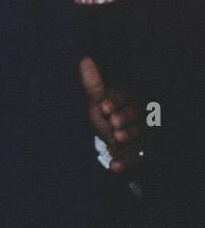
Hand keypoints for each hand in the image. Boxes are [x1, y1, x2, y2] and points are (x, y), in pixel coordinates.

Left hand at [80, 56, 143, 173]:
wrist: (114, 137)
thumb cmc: (107, 113)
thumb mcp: (99, 99)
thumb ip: (93, 83)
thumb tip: (85, 59)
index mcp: (128, 99)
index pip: (125, 97)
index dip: (115, 101)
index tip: (102, 106)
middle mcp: (138, 116)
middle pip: (134, 115)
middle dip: (124, 118)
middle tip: (113, 123)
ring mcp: (141, 134)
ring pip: (138, 134)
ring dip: (128, 136)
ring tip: (116, 138)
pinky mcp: (141, 153)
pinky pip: (135, 158)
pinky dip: (124, 163)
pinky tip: (113, 168)